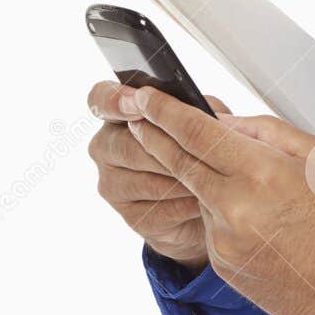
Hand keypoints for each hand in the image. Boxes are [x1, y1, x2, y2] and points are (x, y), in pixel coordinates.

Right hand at [87, 80, 231, 271]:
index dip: (114, 101)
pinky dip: (184, 204)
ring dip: (180, 179)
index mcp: (119, 115)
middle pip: (126, 147)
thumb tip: (196, 108)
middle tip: (197, 152)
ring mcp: (113, 184)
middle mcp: (106, 148)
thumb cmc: (203, 149)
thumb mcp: (206, 118)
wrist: (215, 198)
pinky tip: (204, 200)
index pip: (100, 99)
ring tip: (210, 177)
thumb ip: (197, 108)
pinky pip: (157, 210)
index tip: (138, 105)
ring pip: (144, 181)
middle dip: (166, 150)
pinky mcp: (130, 216)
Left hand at [116, 86, 314, 314]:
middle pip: (179, 162)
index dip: (164, 111)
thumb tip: (223, 122)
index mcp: (261, 173)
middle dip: (154, 136)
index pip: (195, 133)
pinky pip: (212, 226)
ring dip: (211, 182)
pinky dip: (226, 215)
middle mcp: (234, 208)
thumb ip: (266, 132)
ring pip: (200, 195)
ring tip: (264, 195)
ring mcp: (224, 240)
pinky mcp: (222, 264)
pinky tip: (265, 225)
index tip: (143, 97)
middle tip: (137, 117)